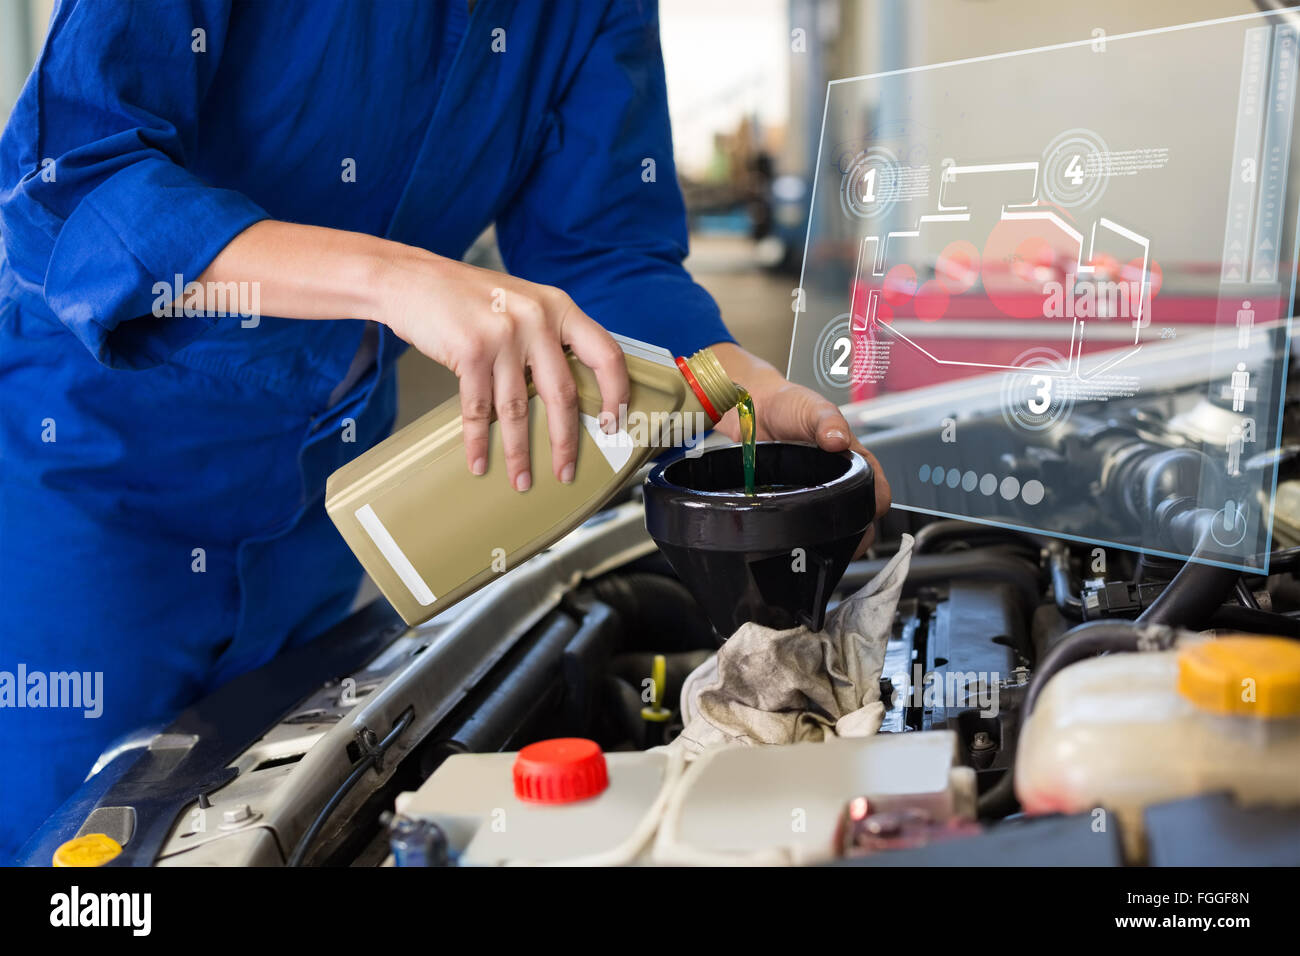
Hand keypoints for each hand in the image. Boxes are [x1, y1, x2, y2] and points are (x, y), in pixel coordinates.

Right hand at [378, 251, 628, 491]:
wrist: (410, 279)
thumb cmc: (465, 296)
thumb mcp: (522, 302)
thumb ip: (548, 335)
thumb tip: (569, 389)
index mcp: (558, 307)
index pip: (606, 353)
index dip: (615, 393)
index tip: (613, 423)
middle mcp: (536, 318)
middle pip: (562, 393)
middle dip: (565, 441)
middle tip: (565, 471)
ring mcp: (504, 335)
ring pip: (518, 408)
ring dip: (519, 452)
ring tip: (521, 479)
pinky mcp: (471, 351)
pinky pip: (478, 409)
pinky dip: (478, 441)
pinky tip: (479, 461)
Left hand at [709, 342, 891, 554]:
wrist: (753, 410)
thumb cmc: (790, 405)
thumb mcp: (813, 408)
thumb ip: (827, 420)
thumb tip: (838, 439)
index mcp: (854, 459)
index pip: (877, 488)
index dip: (876, 503)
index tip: (868, 512)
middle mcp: (839, 480)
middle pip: (861, 515)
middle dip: (858, 531)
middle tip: (845, 540)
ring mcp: (819, 493)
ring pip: (837, 524)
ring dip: (835, 537)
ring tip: (824, 545)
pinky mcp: (796, 502)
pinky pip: (808, 524)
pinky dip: (809, 534)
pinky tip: (802, 539)